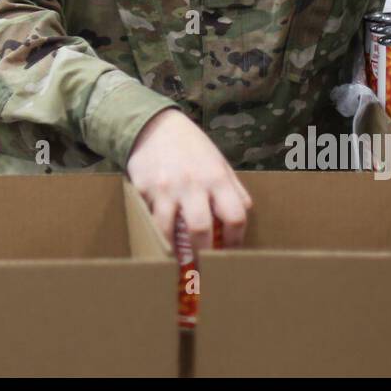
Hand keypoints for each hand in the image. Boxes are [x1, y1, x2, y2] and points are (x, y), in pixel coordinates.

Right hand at [125, 108, 251, 252]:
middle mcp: (193, 184)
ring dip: (177, 249)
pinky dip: (160, 232)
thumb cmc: (191, 145)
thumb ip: (233, 188)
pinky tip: (165, 237)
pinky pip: (153, 219)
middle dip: (203, 253)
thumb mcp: (218, 161)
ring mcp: (167, 187)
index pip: (235, 217)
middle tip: (204, 265)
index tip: (230, 251)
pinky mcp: (146, 189)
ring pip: (171, 231)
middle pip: (202, 230)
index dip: (235, 240)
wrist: (155, 125)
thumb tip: (243, 213)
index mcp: (217, 177)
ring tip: (182, 258)